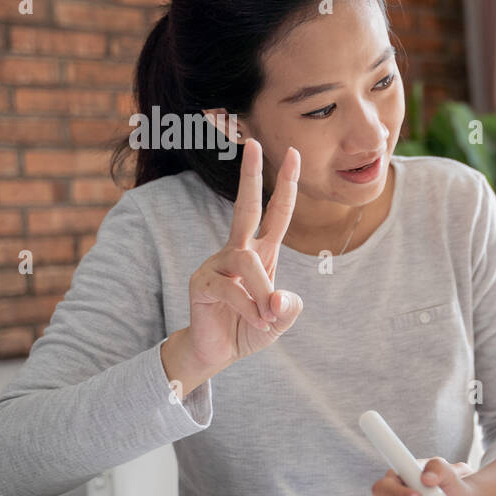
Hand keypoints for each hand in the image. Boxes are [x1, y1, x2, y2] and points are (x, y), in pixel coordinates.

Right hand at [185, 139, 303, 368]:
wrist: (218, 352)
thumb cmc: (251, 329)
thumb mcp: (280, 320)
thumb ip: (288, 309)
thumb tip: (280, 299)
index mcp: (262, 252)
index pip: (276, 213)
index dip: (286, 185)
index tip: (294, 154)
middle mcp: (238, 252)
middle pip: (245, 208)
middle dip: (251, 176)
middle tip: (254, 142)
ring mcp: (217, 264)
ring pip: (248, 263)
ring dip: (264, 293)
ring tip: (268, 318)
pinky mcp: (201, 282)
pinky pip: (232, 290)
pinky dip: (250, 310)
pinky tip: (257, 324)